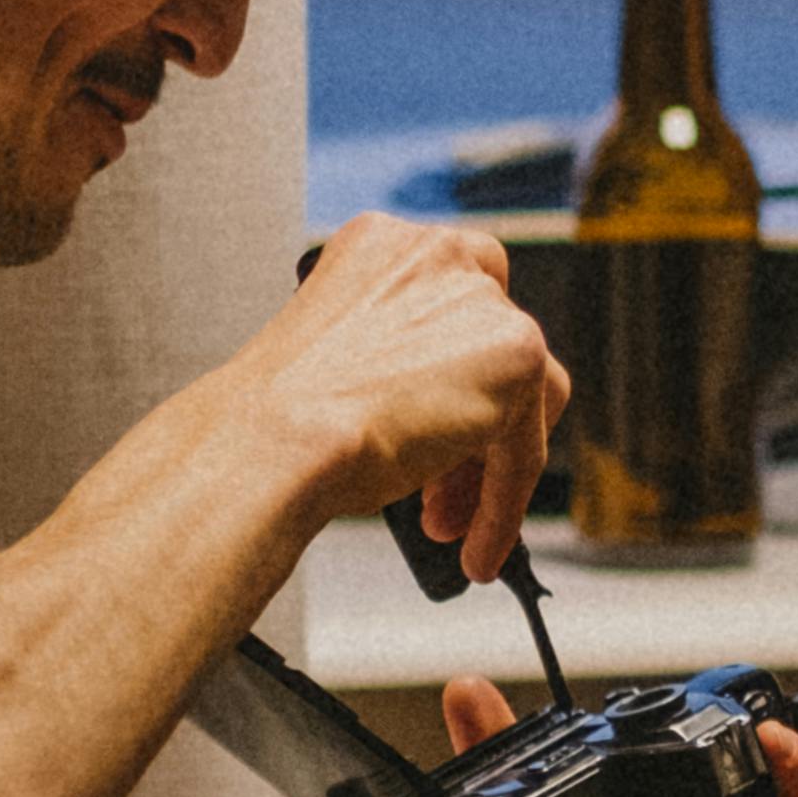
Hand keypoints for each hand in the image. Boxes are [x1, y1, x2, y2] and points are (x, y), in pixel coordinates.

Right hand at [259, 215, 568, 582]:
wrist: (273, 442)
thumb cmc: (280, 420)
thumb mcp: (338, 368)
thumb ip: (398, 363)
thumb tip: (446, 413)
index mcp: (383, 245)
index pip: (449, 305)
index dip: (446, 377)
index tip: (432, 432)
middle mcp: (438, 254)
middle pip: (489, 354)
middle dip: (468, 434)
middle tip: (439, 496)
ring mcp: (482, 300)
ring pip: (519, 400)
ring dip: (487, 471)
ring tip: (445, 525)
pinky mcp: (518, 355)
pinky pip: (524, 446)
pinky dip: (503, 504)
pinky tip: (475, 551)